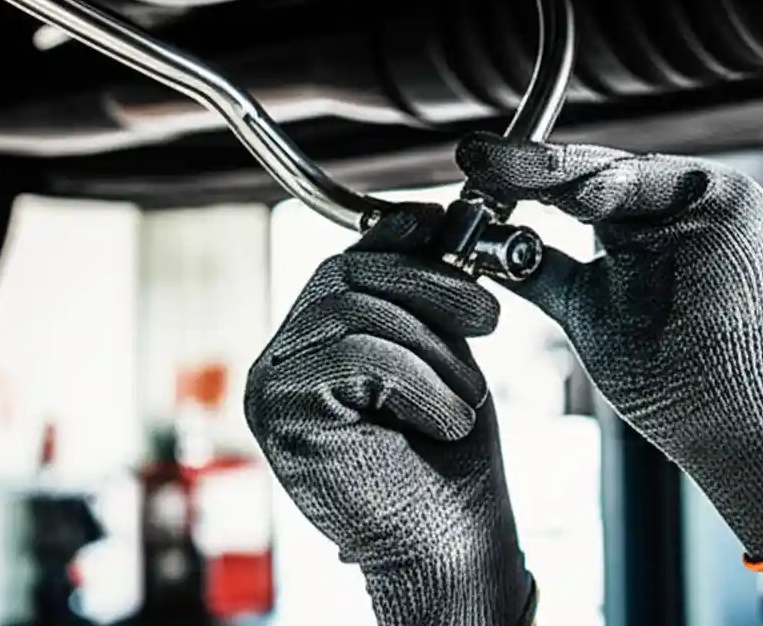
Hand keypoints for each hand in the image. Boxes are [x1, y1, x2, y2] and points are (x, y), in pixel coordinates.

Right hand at [244, 206, 534, 625]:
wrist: (448, 544)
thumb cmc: (448, 461)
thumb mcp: (439, 354)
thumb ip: (419, 296)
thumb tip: (419, 217)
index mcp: (312, 348)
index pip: (344, 266)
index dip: (396, 241)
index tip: (445, 231)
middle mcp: (280, 365)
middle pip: (345, 277)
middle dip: (429, 286)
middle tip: (489, 316)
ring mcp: (272, 390)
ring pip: (355, 313)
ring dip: (433, 350)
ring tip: (465, 399)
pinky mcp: (282, 415)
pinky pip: (357, 355)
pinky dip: (419, 383)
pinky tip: (445, 422)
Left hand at [457, 133, 762, 563]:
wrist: (737, 419)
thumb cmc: (671, 378)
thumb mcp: (588, 310)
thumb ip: (544, 270)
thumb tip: (483, 245)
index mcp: (653, 224)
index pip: (580, 186)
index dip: (524, 175)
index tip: (473, 168)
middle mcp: (683, 202)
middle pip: (591, 172)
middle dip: (528, 165)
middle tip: (473, 157)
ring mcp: (708, 199)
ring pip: (615, 172)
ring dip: (552, 170)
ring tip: (497, 166)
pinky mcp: (729, 201)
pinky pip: (654, 190)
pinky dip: (606, 185)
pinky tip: (563, 188)